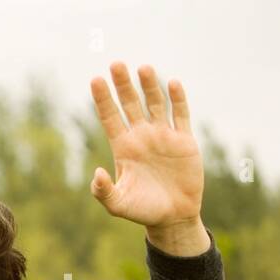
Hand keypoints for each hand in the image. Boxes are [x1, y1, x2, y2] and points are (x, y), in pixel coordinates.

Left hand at [89, 63, 208, 253]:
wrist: (172, 216)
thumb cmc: (142, 210)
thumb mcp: (117, 204)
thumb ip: (103, 191)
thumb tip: (97, 172)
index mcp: (123, 148)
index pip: (110, 117)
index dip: (104, 99)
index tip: (95, 79)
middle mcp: (142, 137)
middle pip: (131, 104)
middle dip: (123, 85)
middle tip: (116, 63)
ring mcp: (163, 136)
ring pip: (155, 104)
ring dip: (149, 86)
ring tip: (142, 68)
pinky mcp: (184, 140)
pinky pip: (180, 115)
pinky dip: (177, 99)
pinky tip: (171, 83)